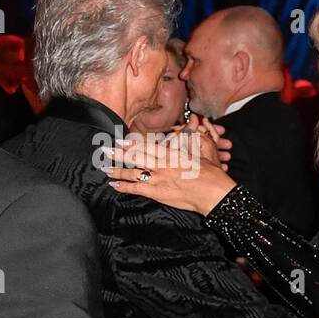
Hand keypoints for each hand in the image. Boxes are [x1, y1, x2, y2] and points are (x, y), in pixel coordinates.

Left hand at [106, 122, 235, 214]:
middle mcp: (162, 164)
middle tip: (105, 150)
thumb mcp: (204, 150)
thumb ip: (195, 139)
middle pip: (136, 157)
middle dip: (119, 154)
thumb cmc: (211, 172)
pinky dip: (123, 186)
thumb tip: (196, 125)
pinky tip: (114, 185)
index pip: (148, 146)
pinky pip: (136, 188)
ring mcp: (158, 178)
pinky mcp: (157, 192)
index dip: (133, 144)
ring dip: (117, 171)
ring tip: (105, 169)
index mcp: (172, 153)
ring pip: (133, 173)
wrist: (213, 192)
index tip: (121, 141)